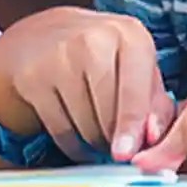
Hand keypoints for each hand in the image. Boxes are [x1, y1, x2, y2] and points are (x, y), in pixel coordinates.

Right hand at [0, 7, 176, 162]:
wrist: (35, 39)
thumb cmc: (95, 57)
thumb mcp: (134, 70)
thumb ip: (154, 103)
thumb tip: (153, 137)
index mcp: (129, 34)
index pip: (135, 88)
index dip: (133, 124)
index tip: (127, 152)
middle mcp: (93, 38)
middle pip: (109, 115)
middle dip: (114, 137)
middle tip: (114, 137)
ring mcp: (59, 55)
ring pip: (86, 126)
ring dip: (93, 141)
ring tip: (92, 124)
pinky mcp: (31, 76)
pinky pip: (60, 130)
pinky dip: (71, 143)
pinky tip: (73, 129)